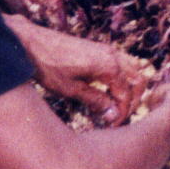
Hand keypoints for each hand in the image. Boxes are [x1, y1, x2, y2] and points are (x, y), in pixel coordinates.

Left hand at [5, 17, 151, 125]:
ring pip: (134, 69)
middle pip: (138, 80)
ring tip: (118, 103)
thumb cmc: (48, 67)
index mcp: (109, 66)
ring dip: (131, 87)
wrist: (31, 42)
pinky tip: (109, 88)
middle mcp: (114, 55)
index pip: (126, 94)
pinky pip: (124, 62)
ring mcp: (108, 50)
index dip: (122, 112)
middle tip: (120, 116)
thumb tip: (114, 114)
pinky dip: (124, 77)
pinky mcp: (101, 48)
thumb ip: (95, 100)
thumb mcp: (70, 89)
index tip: (113, 125)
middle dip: (133, 100)